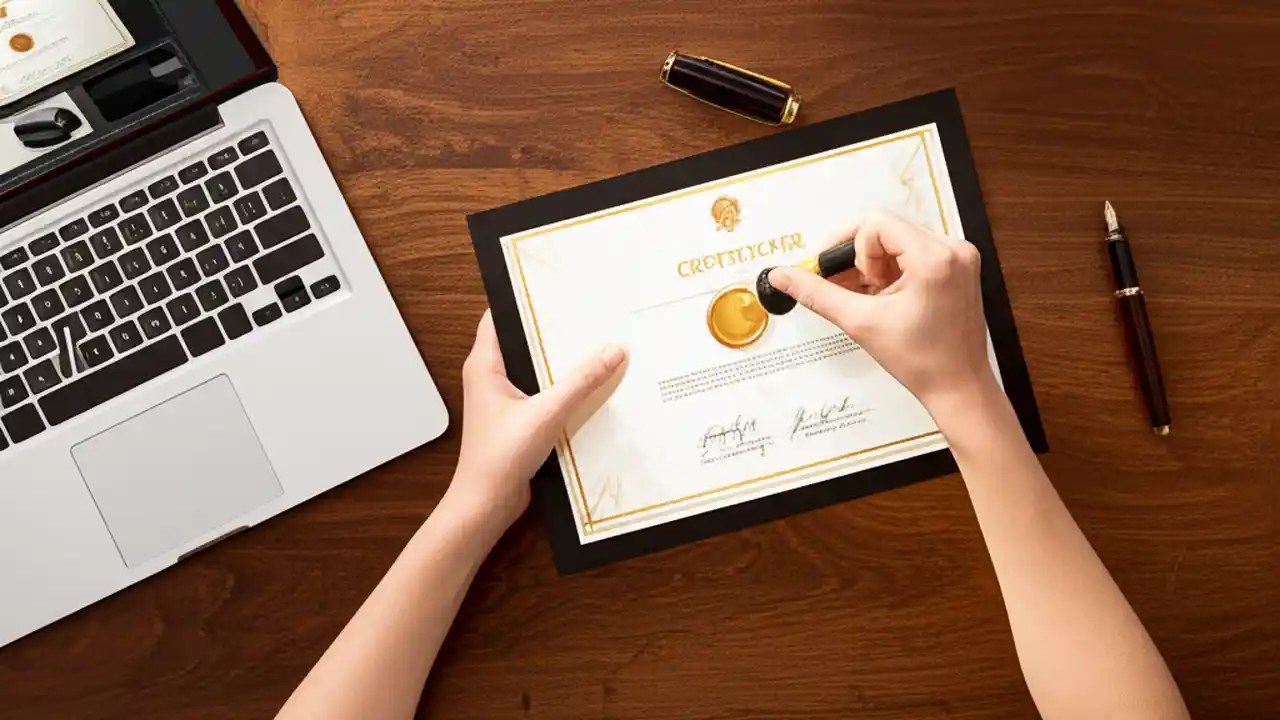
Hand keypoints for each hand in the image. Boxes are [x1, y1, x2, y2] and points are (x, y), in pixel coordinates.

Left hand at [447, 310, 626, 529]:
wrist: (486, 504)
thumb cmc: (499, 458)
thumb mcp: (546, 414)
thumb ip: (581, 382)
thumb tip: (613, 350)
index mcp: (484, 365)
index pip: (500, 317)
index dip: (525, 300)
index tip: (555, 287)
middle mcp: (490, 377)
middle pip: (524, 341)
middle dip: (553, 331)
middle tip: (587, 315)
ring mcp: (503, 399)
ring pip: (535, 368)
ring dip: (561, 362)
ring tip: (595, 346)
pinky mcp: (517, 419)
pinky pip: (543, 392)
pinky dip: (563, 388)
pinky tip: (590, 388)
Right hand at [768, 210, 994, 411]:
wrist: (958, 387)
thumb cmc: (922, 361)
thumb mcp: (860, 323)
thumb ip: (817, 293)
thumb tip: (783, 276)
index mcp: (935, 258)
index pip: (876, 223)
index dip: (852, 250)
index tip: (843, 278)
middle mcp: (952, 249)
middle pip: (887, 229)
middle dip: (862, 261)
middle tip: (856, 293)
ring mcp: (959, 258)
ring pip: (898, 241)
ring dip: (876, 268)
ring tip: (873, 300)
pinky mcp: (958, 268)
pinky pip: (914, 253)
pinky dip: (893, 272)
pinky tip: (885, 299)